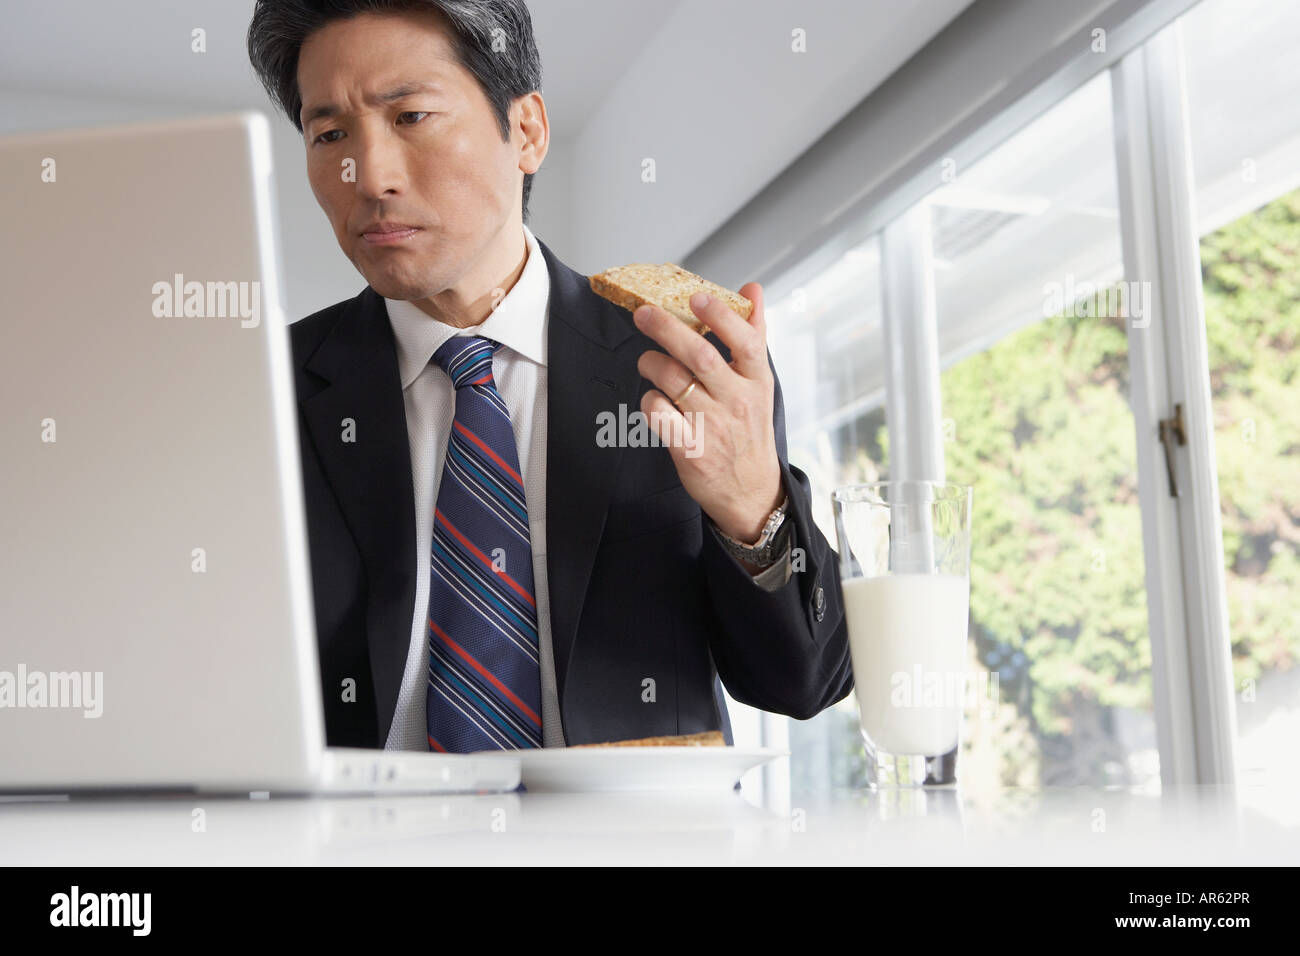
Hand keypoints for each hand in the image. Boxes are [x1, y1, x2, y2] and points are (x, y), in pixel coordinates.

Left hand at [633, 284, 782, 543]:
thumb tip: (752, 289)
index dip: (721, 316)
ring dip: (652, 363)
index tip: (698, 297)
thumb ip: (753, 333)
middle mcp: (737, 401)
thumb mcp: (759, 382)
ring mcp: (713, 426)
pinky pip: (658, 414)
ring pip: (673, 382)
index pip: (745, 341)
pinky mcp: (690, 449)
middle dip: (669, 330)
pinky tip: (653, 399)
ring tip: (647, 360)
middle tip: (644, 313)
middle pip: (701, 357)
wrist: (750, 490)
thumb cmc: (749, 428)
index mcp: (756, 380)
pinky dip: (648, 400)